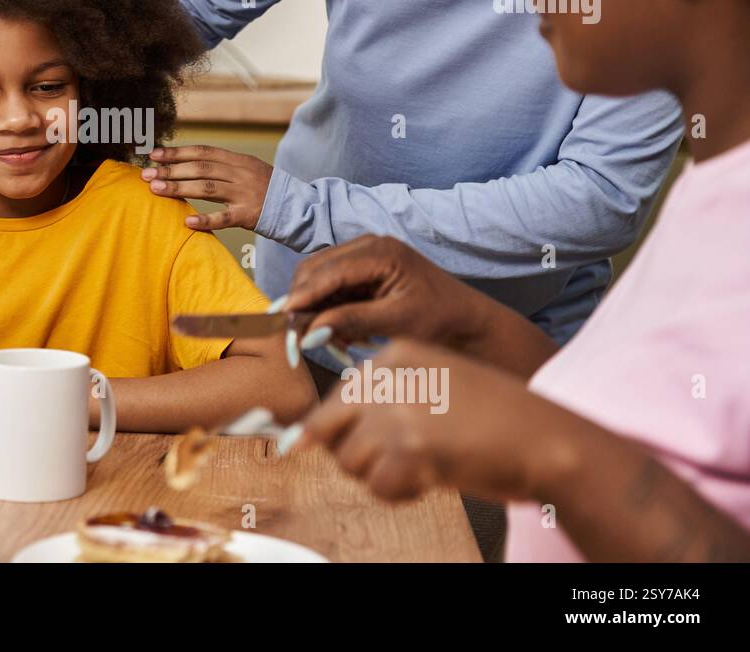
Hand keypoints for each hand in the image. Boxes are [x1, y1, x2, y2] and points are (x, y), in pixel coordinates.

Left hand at [143, 145, 272, 230]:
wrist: (299, 207)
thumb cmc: (266, 189)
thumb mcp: (247, 169)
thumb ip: (222, 166)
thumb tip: (187, 164)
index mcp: (238, 160)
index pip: (203, 152)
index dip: (178, 152)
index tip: (154, 154)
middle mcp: (240, 174)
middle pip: (200, 169)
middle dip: (171, 170)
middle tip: (146, 174)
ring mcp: (245, 194)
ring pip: (207, 188)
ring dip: (179, 188)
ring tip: (156, 190)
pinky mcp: (249, 215)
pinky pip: (224, 218)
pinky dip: (205, 220)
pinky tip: (187, 221)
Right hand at [284, 235, 497, 354]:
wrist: (467, 321)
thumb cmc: (441, 320)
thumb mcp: (398, 323)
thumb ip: (352, 321)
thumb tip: (310, 330)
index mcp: (381, 251)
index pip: (328, 271)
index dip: (302, 295)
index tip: (282, 319)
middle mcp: (368, 245)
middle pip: (314, 270)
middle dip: (304, 304)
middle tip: (299, 339)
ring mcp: (363, 256)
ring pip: (317, 279)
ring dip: (315, 310)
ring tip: (332, 341)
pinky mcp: (361, 270)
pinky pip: (330, 288)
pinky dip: (328, 311)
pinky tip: (343, 333)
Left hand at [294, 340, 574, 502]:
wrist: (546, 438)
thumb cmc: (494, 418)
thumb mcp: (433, 386)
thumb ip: (382, 400)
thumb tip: (307, 436)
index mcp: (397, 354)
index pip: (338, 395)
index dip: (325, 428)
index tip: (302, 445)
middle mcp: (391, 376)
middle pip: (329, 425)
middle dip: (347, 452)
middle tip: (383, 464)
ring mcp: (399, 411)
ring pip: (350, 460)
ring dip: (380, 475)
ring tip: (421, 470)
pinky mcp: (412, 448)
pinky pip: (378, 485)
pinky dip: (399, 493)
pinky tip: (428, 482)